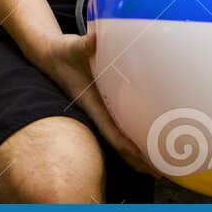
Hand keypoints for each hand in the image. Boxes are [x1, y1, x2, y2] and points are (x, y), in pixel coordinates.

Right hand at [32, 31, 155, 175]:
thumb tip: (95, 38)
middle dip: (139, 160)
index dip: (130, 148)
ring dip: (138, 152)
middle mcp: (97, 111)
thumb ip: (85, 44)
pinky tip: (148, 136)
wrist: (49, 55)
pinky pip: (120, 124)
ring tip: (160, 165)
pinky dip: (134, 135)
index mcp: (92, 104)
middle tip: (163, 172)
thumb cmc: (62, 53)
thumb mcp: (72, 47)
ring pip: (120, 138)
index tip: (147, 161)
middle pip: (120, 144)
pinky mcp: (103, 104)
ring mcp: (100, 110)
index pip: (113, 132)